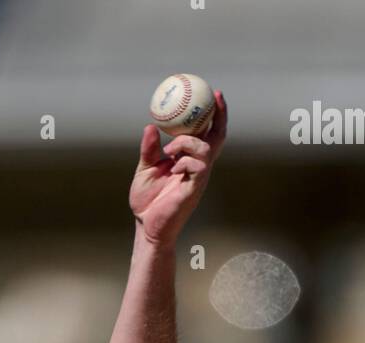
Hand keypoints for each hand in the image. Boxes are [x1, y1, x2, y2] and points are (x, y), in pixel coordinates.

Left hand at [129, 89, 226, 246]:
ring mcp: (198, 178)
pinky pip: (198, 167)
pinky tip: (172, 166)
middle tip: (214, 96)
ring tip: (168, 149)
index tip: (212, 94)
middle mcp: (198, 167)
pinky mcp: (194, 190)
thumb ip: (149, 149)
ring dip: (187, 142)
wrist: (147, 227)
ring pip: (204, 149)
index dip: (213, 114)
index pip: (206, 134)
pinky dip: (184, 160)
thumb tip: (151, 126)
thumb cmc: (147, 201)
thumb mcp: (145, 169)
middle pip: (216, 138)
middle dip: (219, 115)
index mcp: (189, 160)